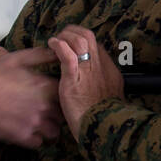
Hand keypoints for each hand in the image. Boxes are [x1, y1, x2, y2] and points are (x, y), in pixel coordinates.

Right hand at [0, 46, 61, 147]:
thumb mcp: (15, 59)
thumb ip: (39, 55)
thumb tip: (56, 51)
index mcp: (45, 87)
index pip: (64, 94)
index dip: (57, 95)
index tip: (49, 95)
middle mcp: (44, 106)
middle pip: (61, 115)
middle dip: (54, 113)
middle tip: (43, 110)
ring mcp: (34, 123)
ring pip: (54, 132)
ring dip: (47, 128)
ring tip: (36, 123)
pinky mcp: (23, 137)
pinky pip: (39, 143)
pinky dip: (34, 138)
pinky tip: (26, 130)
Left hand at [46, 25, 125, 140]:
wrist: (103, 129)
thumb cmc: (102, 118)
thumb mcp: (107, 97)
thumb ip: (100, 86)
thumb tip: (92, 84)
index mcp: (108, 70)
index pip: (96, 45)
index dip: (81, 40)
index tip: (70, 44)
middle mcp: (100, 66)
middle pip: (89, 36)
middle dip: (73, 32)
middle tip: (61, 37)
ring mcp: (88, 71)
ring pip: (80, 40)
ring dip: (65, 36)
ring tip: (55, 41)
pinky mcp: (74, 79)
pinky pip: (68, 55)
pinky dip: (59, 46)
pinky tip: (52, 44)